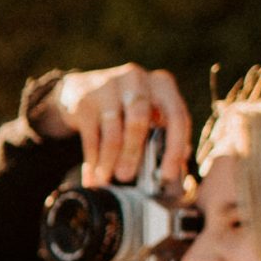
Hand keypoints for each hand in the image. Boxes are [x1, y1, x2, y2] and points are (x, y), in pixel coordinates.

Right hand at [39, 64, 192, 188]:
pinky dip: (92, 161)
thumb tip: (179, 163)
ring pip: (113, 132)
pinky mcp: (84, 100)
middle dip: (134, 154)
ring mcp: (108, 87)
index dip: (174, 148)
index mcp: (161, 84)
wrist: (80, 89)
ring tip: (105, 180)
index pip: (176, 116)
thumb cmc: (123, 107)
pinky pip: (91, 137)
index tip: (167, 175)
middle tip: (127, 178)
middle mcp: (136, 80)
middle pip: (139, 121)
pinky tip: (91, 177)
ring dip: (109, 160)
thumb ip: (164, 132)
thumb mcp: (147, 111)